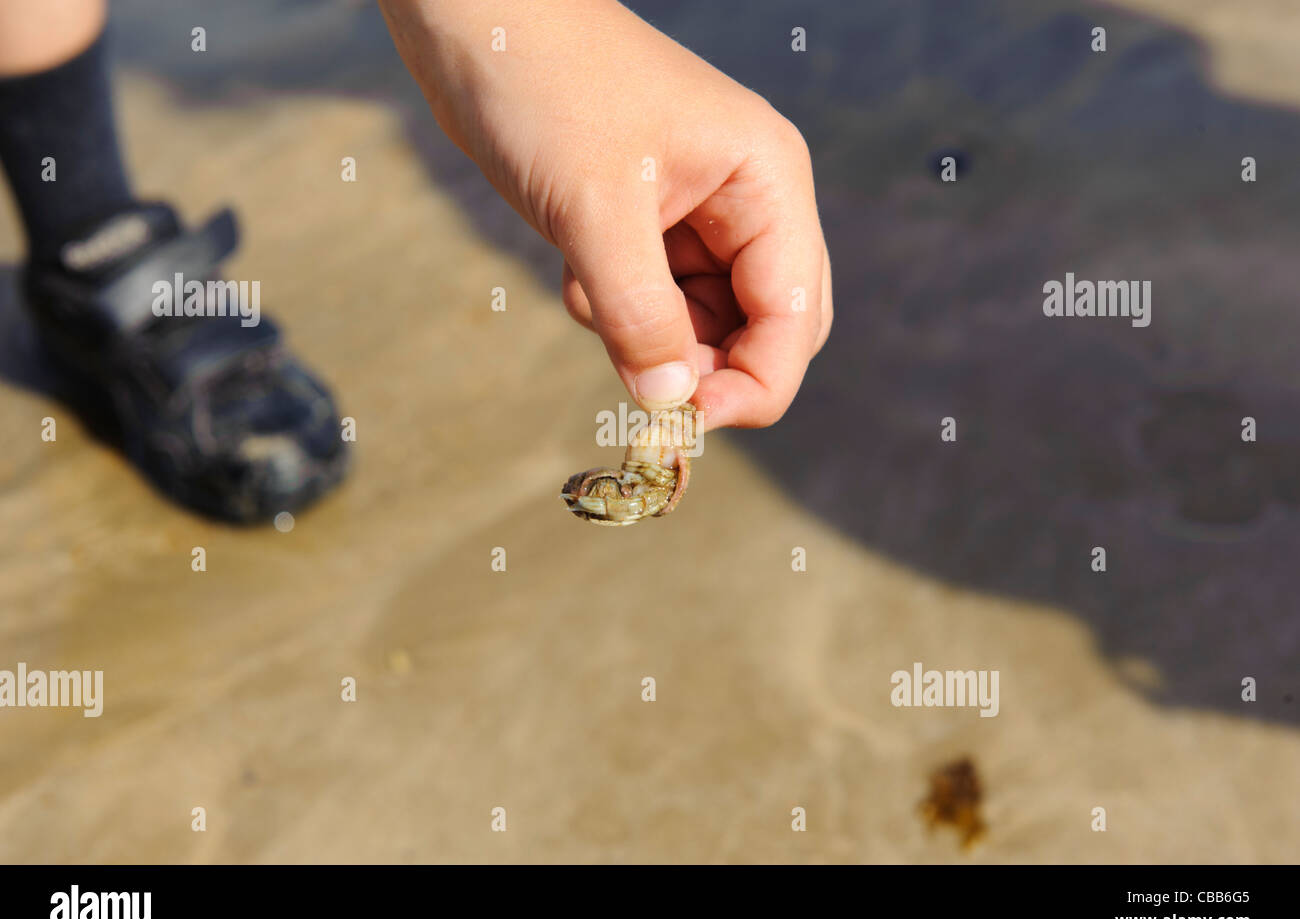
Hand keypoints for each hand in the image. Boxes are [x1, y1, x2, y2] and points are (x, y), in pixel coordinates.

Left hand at [379, 0, 831, 428]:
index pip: (796, 313)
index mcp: (767, 182)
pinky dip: (616, 310)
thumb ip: (641, 315)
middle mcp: (746, 201)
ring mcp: (697, 214)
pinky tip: (576, 270)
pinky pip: (653, 303)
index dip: (757, 383)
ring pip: (702, 322)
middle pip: (763, 325)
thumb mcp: (595, 209)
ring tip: (591, 290)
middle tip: (645, 386)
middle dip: (706, 365)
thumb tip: (672, 402)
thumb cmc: (545, 85)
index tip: (691, 421)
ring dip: (648, 337)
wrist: (475, 21)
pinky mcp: (647, 224)